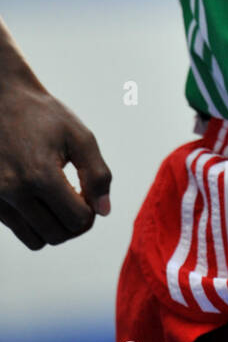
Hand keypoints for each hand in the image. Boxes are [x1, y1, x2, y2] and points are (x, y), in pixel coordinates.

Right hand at [0, 82, 111, 249]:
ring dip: (57, 227)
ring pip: (38, 240)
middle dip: (76, 222)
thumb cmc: (44, 115)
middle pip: (59, 235)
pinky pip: (20, 232)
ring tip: (62, 200)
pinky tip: (43, 199)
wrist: (0, 101)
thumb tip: (104, 211)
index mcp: (40, 175)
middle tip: (79, 197)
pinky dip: (37, 225)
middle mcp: (14, 192)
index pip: (78, 219)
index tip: (88, 190)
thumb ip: (97, 173)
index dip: (92, 210)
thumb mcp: (79, 136)